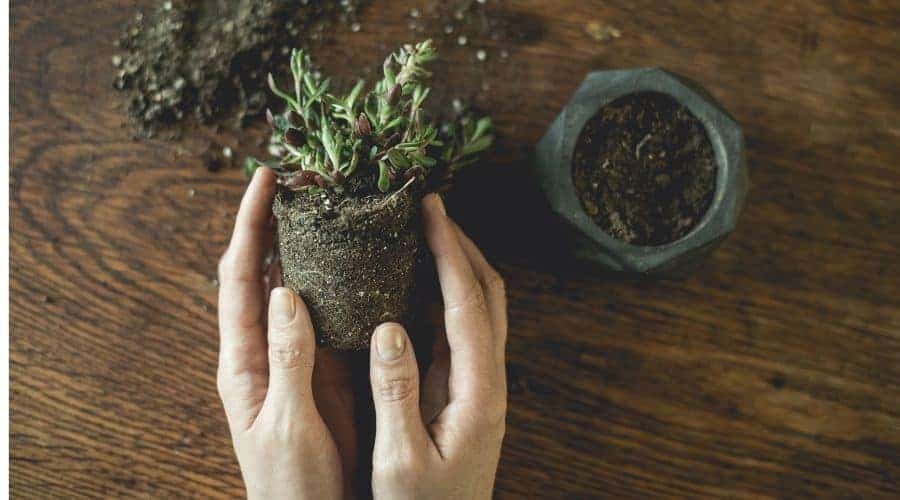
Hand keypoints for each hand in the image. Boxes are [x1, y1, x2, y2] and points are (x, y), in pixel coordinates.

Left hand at [217, 167, 355, 498]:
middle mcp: (264, 348)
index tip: (266, 179)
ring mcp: (293, 355)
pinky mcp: (322, 367)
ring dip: (306, 245)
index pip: (239, 277)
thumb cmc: (289, 483)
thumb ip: (286, 358)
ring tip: (332, 205)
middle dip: (275, 221)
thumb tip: (284, 290)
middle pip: (262, 270)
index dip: (250, 225)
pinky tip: (359, 260)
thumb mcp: (284, 421)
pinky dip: (337, 281)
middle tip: (304, 179)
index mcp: (243, 361)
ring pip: (295, 286)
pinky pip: (327, 313)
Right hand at [369, 194, 507, 498]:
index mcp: (478, 393)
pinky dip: (444, 294)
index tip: (430, 210)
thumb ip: (395, 394)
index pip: (469, 304)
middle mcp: (488, 380)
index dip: (450, 252)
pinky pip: (460, 328)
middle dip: (461, 244)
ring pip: (480, 307)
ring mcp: (480, 384)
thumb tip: (388, 328)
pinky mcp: (465, 392)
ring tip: (422, 232)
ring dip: (458, 264)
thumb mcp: (400, 462)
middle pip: (487, 294)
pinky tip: (414, 283)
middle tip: (427, 208)